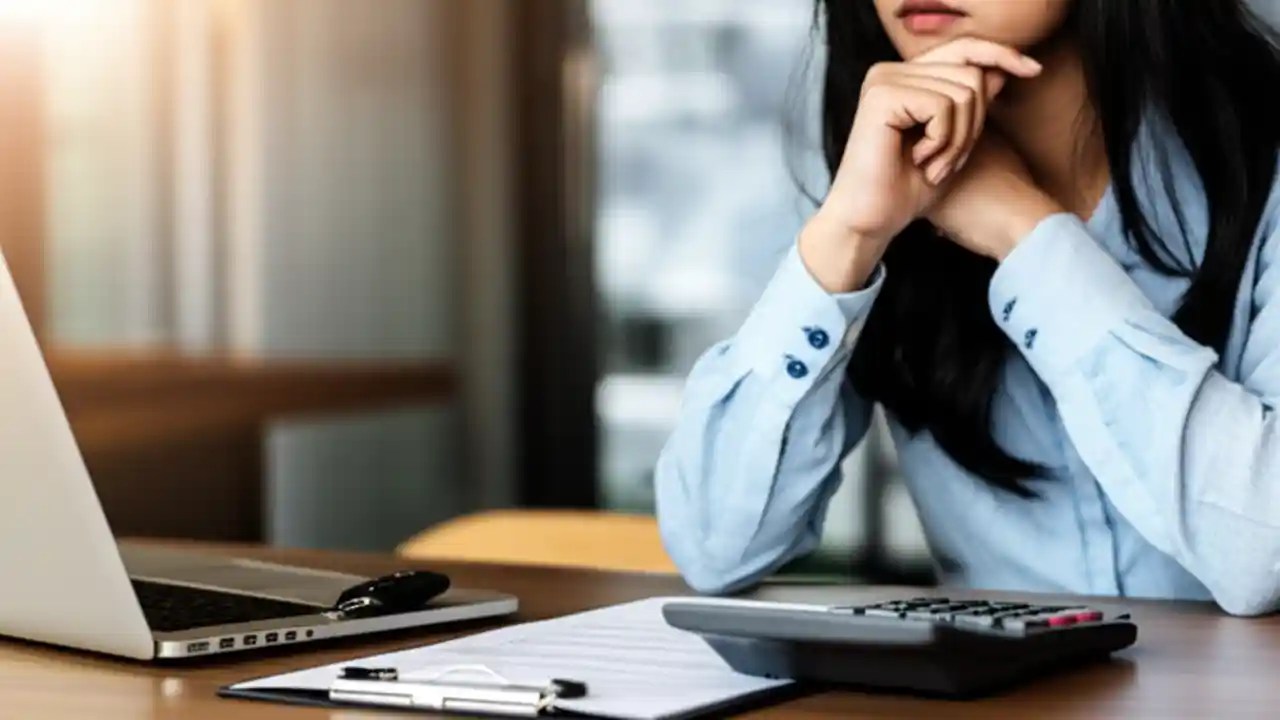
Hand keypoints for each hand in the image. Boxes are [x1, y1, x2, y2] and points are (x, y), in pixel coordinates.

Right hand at [799, 38, 1042, 291]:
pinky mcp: (882, 96)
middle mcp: (891, 71)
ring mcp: (884, 80)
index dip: (1002, 55)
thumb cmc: (907, 189)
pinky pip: (942, 106)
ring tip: (933, 167)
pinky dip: (942, 141)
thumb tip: (1001, 70)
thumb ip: (970, 104)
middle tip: (946, 163)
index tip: (1034, 71)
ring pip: (962, 92)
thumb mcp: (950, 141)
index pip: (965, 49)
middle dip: (972, 126)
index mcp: (905, 76)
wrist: (871, 222)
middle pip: (972, 74)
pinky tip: (920, 162)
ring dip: (957, 140)